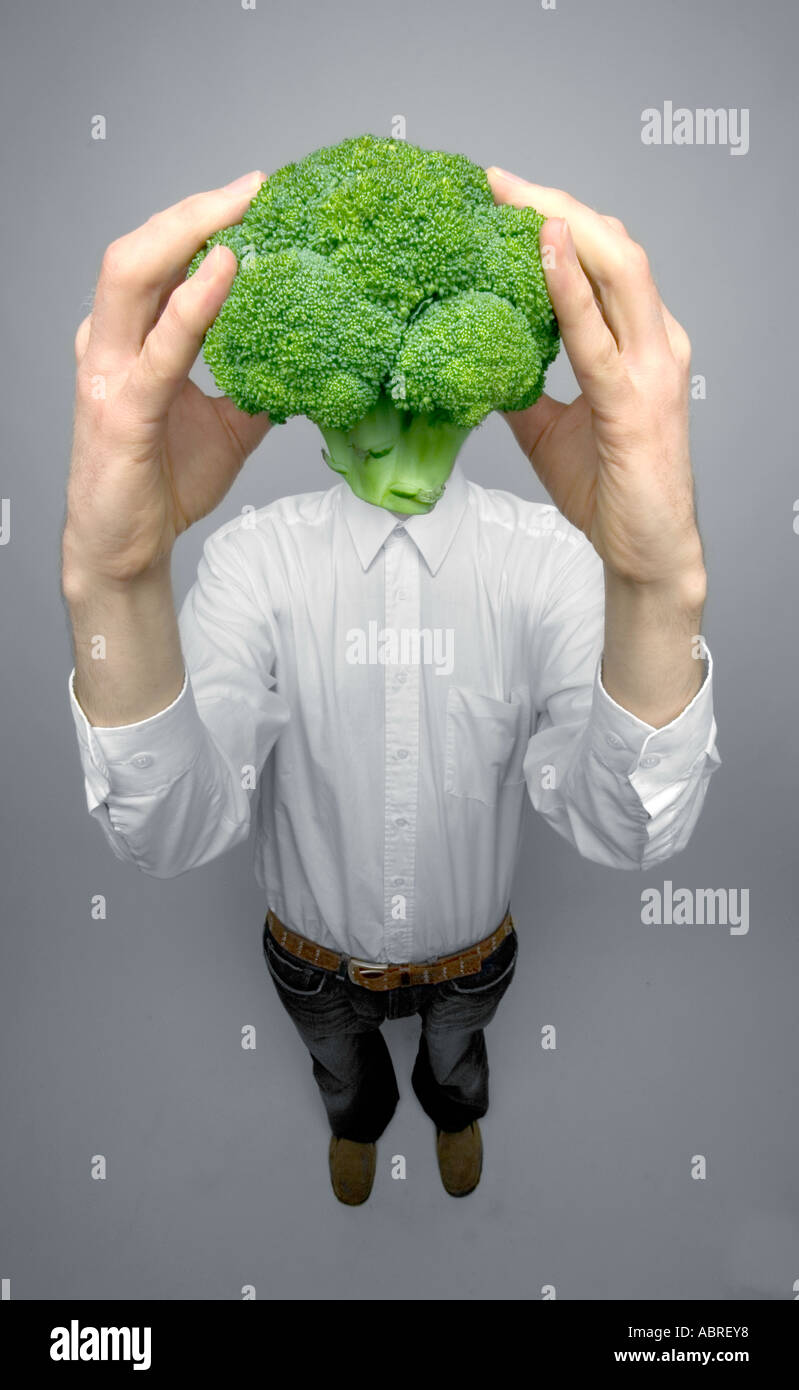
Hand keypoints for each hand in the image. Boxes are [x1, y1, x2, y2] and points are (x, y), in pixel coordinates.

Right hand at [63, 171, 269, 586]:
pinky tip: (226, 273)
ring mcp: (109, 375)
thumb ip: (256, 382)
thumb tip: (312, 360)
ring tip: (241, 208)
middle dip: (196, 209)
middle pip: (140, 249)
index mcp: (128, 339)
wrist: (128, 548)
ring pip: (133, 276)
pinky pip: (160, 348)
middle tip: (256, 186)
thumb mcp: (228, 424)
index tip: (260, 196)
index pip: (160, 260)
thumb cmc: (164, 482)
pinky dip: (193, 305)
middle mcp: (109, 344)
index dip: (203, 221)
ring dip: (188, 232)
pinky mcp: (121, 412)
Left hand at [486, 169, 704, 590]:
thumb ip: (522, 386)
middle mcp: (658, 343)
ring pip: (617, 269)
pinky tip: (542, 252)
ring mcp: (653, 369)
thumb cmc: (607, 489)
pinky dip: (570, 287)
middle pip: (612, 246)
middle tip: (495, 181)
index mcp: (641, 343)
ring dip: (562, 225)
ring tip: (513, 197)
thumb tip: (473, 361)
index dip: (556, 219)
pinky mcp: (635, 404)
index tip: (501, 196)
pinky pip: (598, 336)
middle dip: (554, 203)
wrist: (645, 553)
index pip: (603, 260)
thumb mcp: (549, 428)